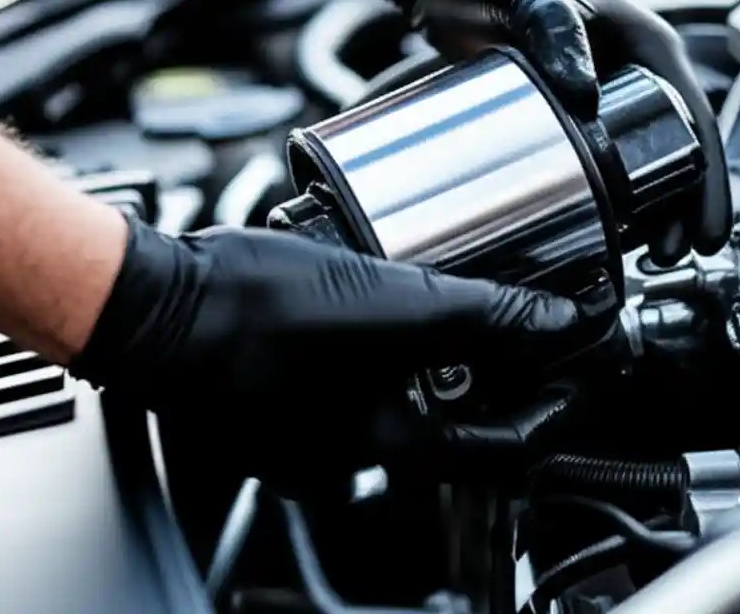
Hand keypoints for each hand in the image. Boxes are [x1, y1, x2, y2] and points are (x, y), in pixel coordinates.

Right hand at [68, 216, 584, 407]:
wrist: (154, 303)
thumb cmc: (249, 316)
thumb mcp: (391, 307)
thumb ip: (483, 317)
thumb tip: (559, 323)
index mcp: (384, 447)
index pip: (504, 448)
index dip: (557, 405)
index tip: (585, 365)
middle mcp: (353, 450)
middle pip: (462, 417)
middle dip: (506, 367)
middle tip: (538, 321)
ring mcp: (318, 424)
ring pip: (414, 391)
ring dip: (451, 346)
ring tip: (476, 293)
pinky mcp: (292, 388)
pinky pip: (368, 371)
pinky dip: (398, 338)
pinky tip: (399, 289)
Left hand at [361, 0, 730, 251]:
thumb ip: (556, 33)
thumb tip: (583, 92)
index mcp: (646, 48)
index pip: (695, 123)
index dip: (706, 182)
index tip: (705, 230)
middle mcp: (632, 77)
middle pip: (674, 157)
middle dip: (678, 211)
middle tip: (665, 255)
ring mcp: (599, 99)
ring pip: (639, 167)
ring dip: (644, 213)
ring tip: (635, 255)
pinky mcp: (564, 115)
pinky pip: (597, 165)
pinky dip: (606, 200)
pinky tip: (596, 229)